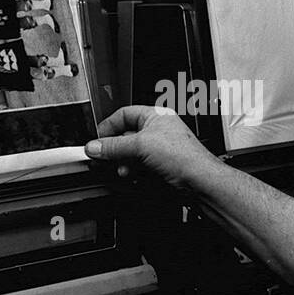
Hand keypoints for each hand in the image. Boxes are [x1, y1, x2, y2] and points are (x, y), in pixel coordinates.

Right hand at [85, 105, 214, 188]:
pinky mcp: (160, 166)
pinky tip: (130, 175)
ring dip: (123, 162)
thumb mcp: (140, 145)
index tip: (97, 139)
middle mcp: (157, 130)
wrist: (198, 180)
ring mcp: (159, 149)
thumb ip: (114, 146)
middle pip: (125, 136)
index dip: (109, 126)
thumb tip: (95, 147)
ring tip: (121, 169)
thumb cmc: (183, 155)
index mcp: (155, 116)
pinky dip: (132, 171)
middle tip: (103, 157)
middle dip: (114, 148)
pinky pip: (138, 166)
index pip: (124, 114)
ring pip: (131, 153)